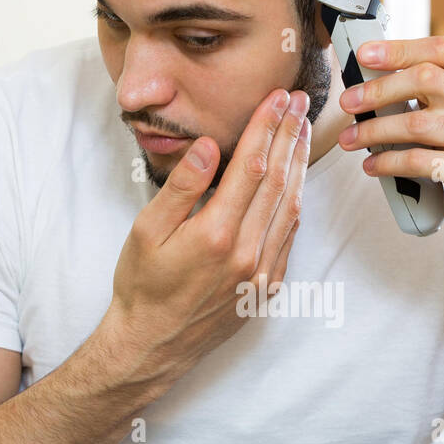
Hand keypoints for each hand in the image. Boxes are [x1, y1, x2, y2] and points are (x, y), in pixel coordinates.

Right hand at [106, 88, 310, 381]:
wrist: (152, 345)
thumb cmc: (142, 287)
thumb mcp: (146, 231)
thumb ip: (181, 188)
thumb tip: (209, 147)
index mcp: (216, 233)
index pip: (252, 166)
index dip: (266, 127)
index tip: (277, 98)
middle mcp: (247, 252)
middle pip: (278, 181)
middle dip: (289, 135)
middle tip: (299, 103)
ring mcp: (261, 272)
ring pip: (291, 207)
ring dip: (299, 165)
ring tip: (302, 131)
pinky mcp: (266, 287)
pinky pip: (289, 236)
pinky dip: (295, 202)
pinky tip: (295, 181)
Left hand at [336, 36, 443, 268]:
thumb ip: (441, 104)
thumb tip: (379, 88)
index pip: (443, 52)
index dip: (400, 49)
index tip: (365, 54)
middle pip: (426, 80)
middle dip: (378, 89)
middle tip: (348, 102)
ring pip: (417, 123)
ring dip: (374, 130)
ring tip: (350, 139)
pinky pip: (420, 161)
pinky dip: (388, 162)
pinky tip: (372, 166)